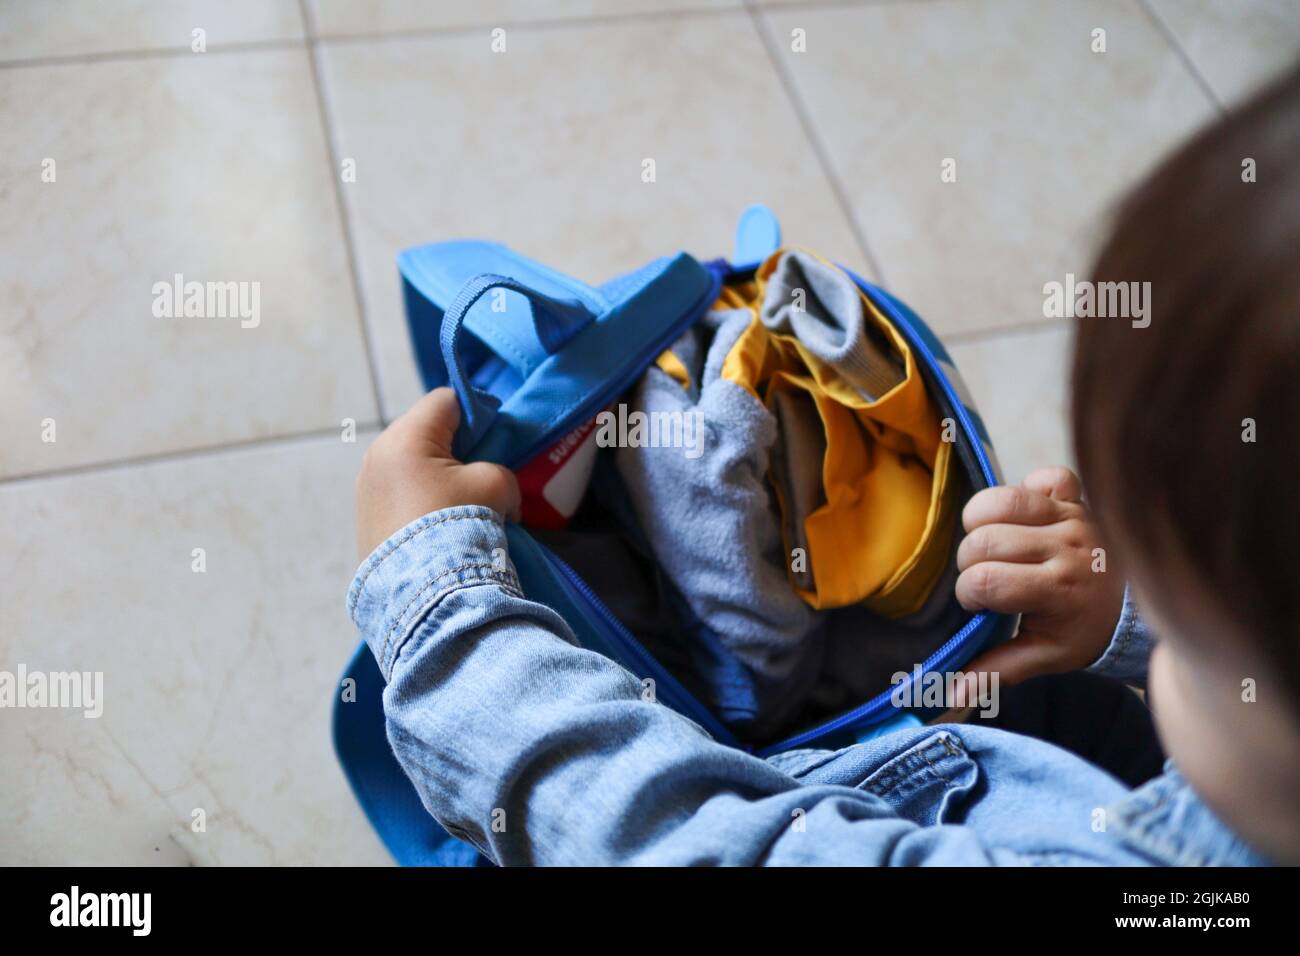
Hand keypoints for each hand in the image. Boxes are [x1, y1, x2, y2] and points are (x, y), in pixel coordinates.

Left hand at [354, 388, 520, 559]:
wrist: (423, 591)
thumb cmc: (459, 525)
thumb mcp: (496, 485)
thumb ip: (497, 469)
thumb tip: (492, 485)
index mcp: (405, 437)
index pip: (445, 401)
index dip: (475, 413)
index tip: (493, 439)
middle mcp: (376, 456)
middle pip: (424, 431)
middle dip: (455, 448)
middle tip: (479, 476)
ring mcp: (366, 488)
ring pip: (410, 464)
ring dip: (436, 477)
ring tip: (459, 508)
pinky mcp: (364, 519)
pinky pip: (398, 494)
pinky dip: (420, 500)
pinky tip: (438, 528)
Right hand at [952, 466, 1124, 691]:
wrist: (1137, 607)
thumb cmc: (1084, 631)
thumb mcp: (1045, 657)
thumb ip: (997, 670)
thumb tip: (951, 693)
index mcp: (1055, 591)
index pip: (986, 580)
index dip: (969, 592)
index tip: (978, 605)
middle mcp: (1065, 549)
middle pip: (985, 540)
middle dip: (970, 561)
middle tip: (986, 577)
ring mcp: (1073, 518)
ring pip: (1003, 500)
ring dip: (983, 521)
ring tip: (993, 543)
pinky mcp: (1078, 498)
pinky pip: (1045, 478)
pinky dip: (1029, 490)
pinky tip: (1027, 517)